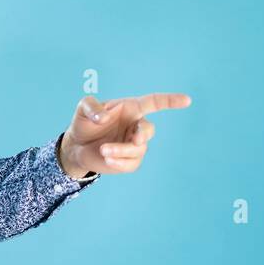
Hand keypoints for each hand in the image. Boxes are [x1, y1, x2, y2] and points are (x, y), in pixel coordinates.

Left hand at [58, 92, 192, 178]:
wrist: (77, 146)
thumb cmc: (84, 123)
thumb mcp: (83, 109)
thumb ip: (91, 107)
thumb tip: (104, 117)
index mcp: (130, 109)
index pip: (154, 102)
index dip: (170, 101)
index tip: (187, 100)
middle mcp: (135, 126)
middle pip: (148, 130)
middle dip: (142, 134)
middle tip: (134, 139)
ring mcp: (134, 144)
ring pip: (139, 149)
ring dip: (121, 150)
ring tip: (103, 150)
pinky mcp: (129, 161)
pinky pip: (132, 163)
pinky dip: (120, 162)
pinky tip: (107, 159)